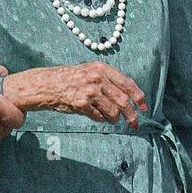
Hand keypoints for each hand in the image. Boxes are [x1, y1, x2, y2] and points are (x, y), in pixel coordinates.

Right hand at [4, 62, 148, 128]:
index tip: (144, 108)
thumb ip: (108, 80)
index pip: (127, 84)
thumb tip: (129, 96)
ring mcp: (89, 91)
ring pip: (113, 112)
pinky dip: (101, 119)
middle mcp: (97, 78)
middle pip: (123, 100)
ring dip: (115, 119)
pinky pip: (99, 117)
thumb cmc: (70, 78)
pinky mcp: (81, 104)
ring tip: (112, 120)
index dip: (139, 97)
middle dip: (132, 115)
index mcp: (102, 68)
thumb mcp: (90, 71)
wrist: (47, 84)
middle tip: (135, 123)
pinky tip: (97, 116)